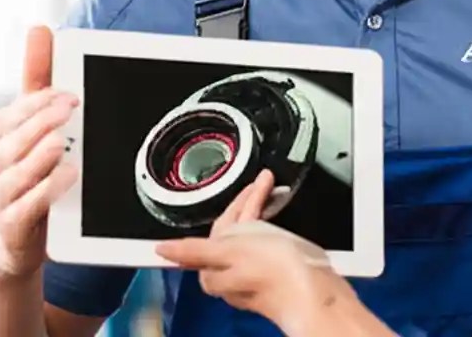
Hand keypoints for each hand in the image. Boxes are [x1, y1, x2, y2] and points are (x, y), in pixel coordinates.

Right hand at [0, 25, 78, 282]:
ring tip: (62, 142)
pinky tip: (69, 176)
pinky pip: (27, 207)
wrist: (8, 242)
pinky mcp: (13, 225)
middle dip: (40, 121)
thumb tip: (40, 28)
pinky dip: (47, 191)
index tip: (69, 91)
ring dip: (40, 155)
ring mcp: (2, 195)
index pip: (14, 112)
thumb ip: (37, 83)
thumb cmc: (24, 175)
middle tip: (71, 105)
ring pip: (17, 172)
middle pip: (12, 139)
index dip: (39, 101)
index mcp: (0, 135)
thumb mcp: (30, 127)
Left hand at [155, 171, 352, 333]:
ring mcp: (254, 274)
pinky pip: (269, 242)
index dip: (234, 203)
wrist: (311, 290)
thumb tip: (160, 250)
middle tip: (263, 182)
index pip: (218, 228)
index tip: (249, 183)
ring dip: (261, 211)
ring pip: (253, 234)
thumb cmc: (270, 270)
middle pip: (235, 230)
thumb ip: (192, 250)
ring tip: (272, 190)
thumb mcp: (226, 251)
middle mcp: (231, 274)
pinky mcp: (276, 274)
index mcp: (213, 268)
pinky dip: (274, 224)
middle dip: (248, 204)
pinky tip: (282, 217)